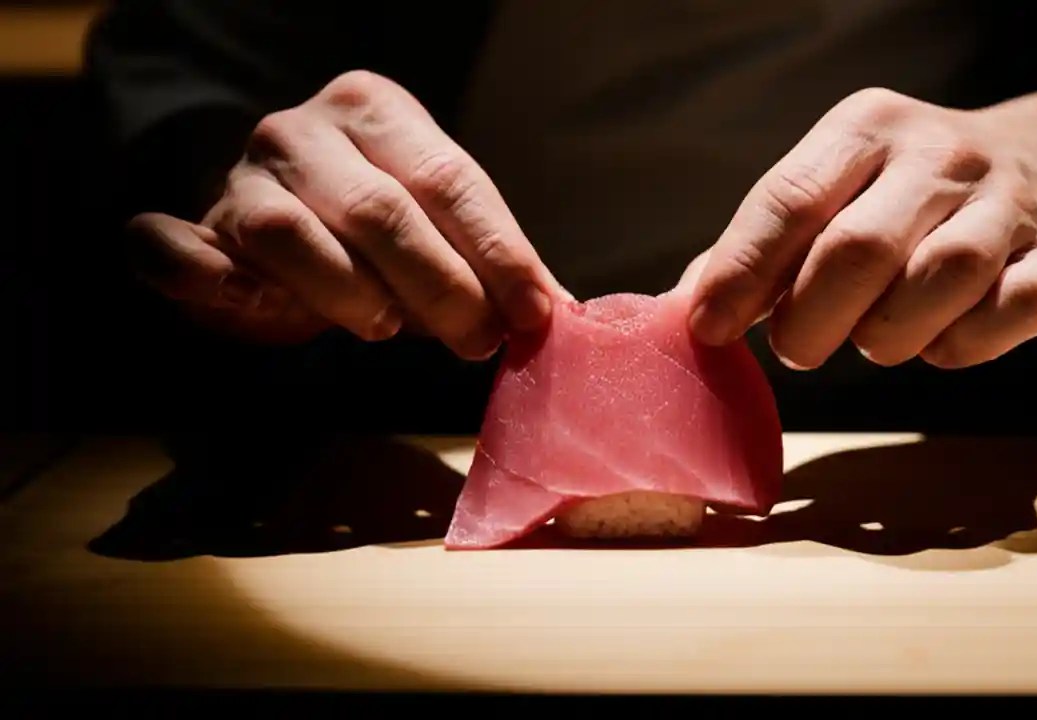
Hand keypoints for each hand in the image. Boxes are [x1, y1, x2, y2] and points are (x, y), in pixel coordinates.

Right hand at [127, 71, 566, 356]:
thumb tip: (562, 316)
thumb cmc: (369, 237)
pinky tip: (246, 303)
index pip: (451, 181)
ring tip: (386, 328)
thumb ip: (490, 263)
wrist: (266, 237)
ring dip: (347, 292)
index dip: (499, 254)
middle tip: (479, 342)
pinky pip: (176, 248)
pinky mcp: (191, 228)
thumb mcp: (437, 232)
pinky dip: (207, 280)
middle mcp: (303, 131)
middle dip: (442, 286)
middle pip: (382, 211)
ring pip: (291, 234)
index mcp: (377, 111)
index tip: (536, 313)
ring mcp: (240, 177)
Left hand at [686, 87, 1036, 369]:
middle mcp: (939, 154)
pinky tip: (936, 340)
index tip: (707, 327)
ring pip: (939, 281)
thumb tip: (684, 313)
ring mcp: (1006, 204)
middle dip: (811, 318)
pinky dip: (960, 346)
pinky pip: (1009, 315)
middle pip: (860, 249)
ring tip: (869, 340)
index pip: (790, 199)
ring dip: (887, 335)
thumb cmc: (897, 196)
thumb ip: (756, 250)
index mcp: (866, 127)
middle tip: (796, 347)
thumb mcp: (827, 192)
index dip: (742, 272)